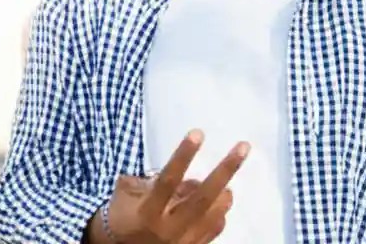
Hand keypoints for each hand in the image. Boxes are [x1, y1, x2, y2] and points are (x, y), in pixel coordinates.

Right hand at [105, 130, 248, 243]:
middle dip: (225, 171)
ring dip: (223, 194)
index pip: (168, 180)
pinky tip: (216, 204)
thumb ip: (148, 181)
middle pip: (202, 198)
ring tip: (225, 185)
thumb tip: (180, 175)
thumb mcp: (124, 195)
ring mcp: (183, 242)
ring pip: (215, 215)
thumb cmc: (122, 218)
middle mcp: (168, 229)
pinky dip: (219, 213)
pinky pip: (215, 229)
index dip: (183, 156)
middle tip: (243, 147)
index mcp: (148, 212)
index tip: (198, 132)